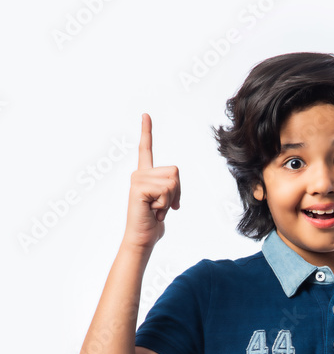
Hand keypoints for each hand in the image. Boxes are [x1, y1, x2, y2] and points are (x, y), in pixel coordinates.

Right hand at [123, 113, 180, 250]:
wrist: (142, 239)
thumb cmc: (153, 223)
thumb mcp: (166, 202)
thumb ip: (170, 189)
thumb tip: (173, 186)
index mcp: (144, 175)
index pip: (145, 149)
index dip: (146, 132)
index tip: (146, 115)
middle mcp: (139, 173)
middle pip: (175, 171)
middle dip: (177, 192)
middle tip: (162, 206)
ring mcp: (137, 179)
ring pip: (173, 182)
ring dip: (170, 200)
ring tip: (156, 209)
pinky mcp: (139, 187)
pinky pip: (167, 190)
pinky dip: (165, 205)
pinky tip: (152, 211)